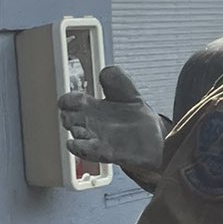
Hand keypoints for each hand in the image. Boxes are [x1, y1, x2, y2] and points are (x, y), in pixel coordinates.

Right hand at [58, 66, 165, 180]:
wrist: (156, 139)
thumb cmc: (137, 118)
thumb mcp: (128, 91)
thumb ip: (116, 78)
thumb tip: (105, 71)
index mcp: (93, 107)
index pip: (70, 101)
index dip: (66, 100)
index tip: (68, 100)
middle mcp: (91, 123)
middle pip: (68, 118)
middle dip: (68, 116)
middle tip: (75, 114)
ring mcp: (97, 138)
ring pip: (77, 134)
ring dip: (76, 130)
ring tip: (80, 127)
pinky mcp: (107, 152)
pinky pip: (87, 151)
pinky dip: (79, 147)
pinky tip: (75, 143)